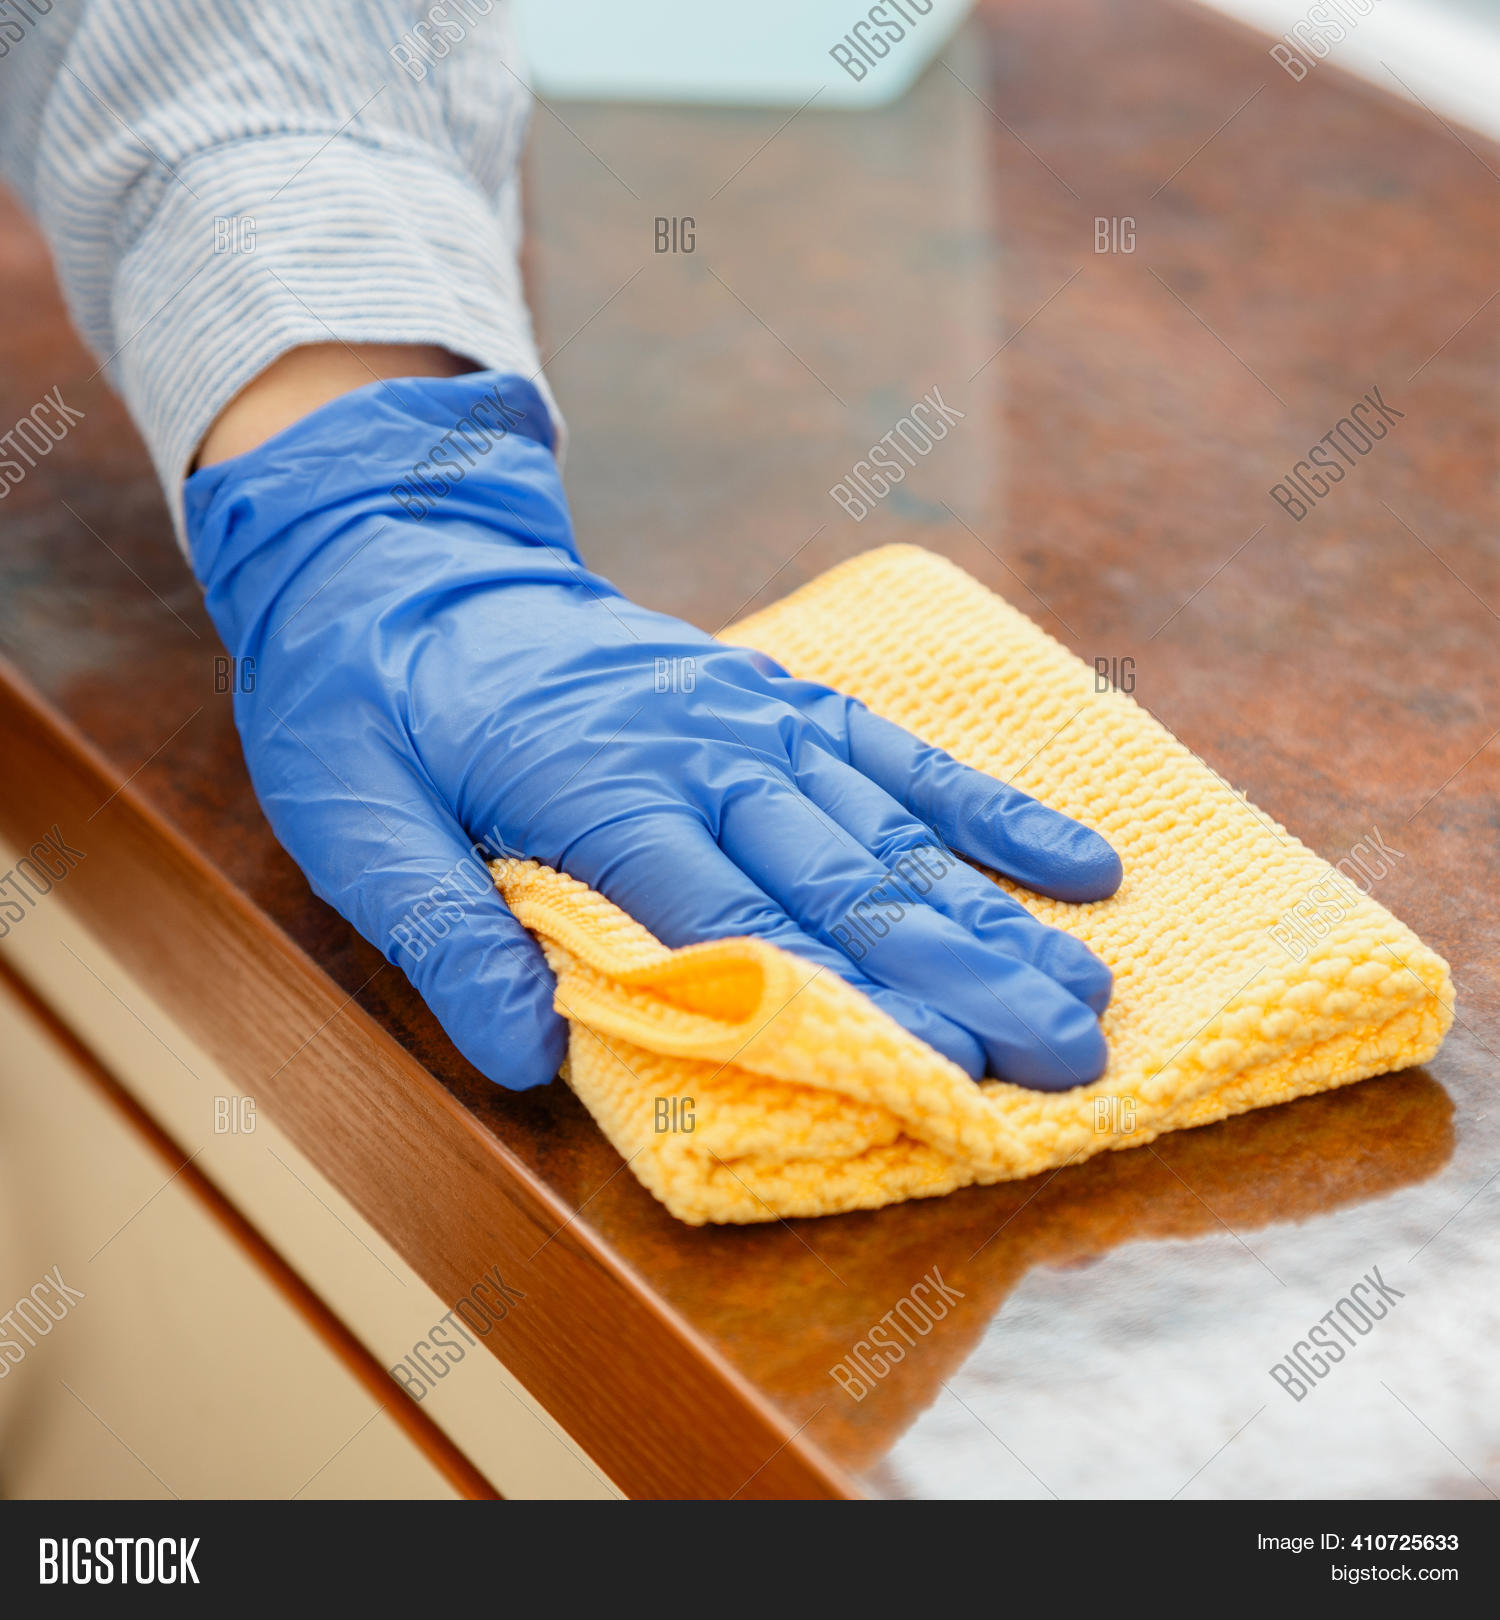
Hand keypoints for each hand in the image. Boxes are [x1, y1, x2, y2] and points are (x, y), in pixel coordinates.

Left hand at [186, 370, 1121, 1091]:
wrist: (403, 559)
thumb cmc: (369, 702)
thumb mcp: (351, 818)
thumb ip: (441, 928)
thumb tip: (526, 1051)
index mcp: (601, 790)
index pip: (740, 921)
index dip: (847, 1000)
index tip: (947, 1068)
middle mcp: (704, 751)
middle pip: (847, 881)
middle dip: (964, 975)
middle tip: (1070, 1057)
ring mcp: (753, 717)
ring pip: (891, 827)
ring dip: (994, 914)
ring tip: (1091, 988)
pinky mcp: (776, 697)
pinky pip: (896, 752)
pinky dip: (988, 809)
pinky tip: (1076, 859)